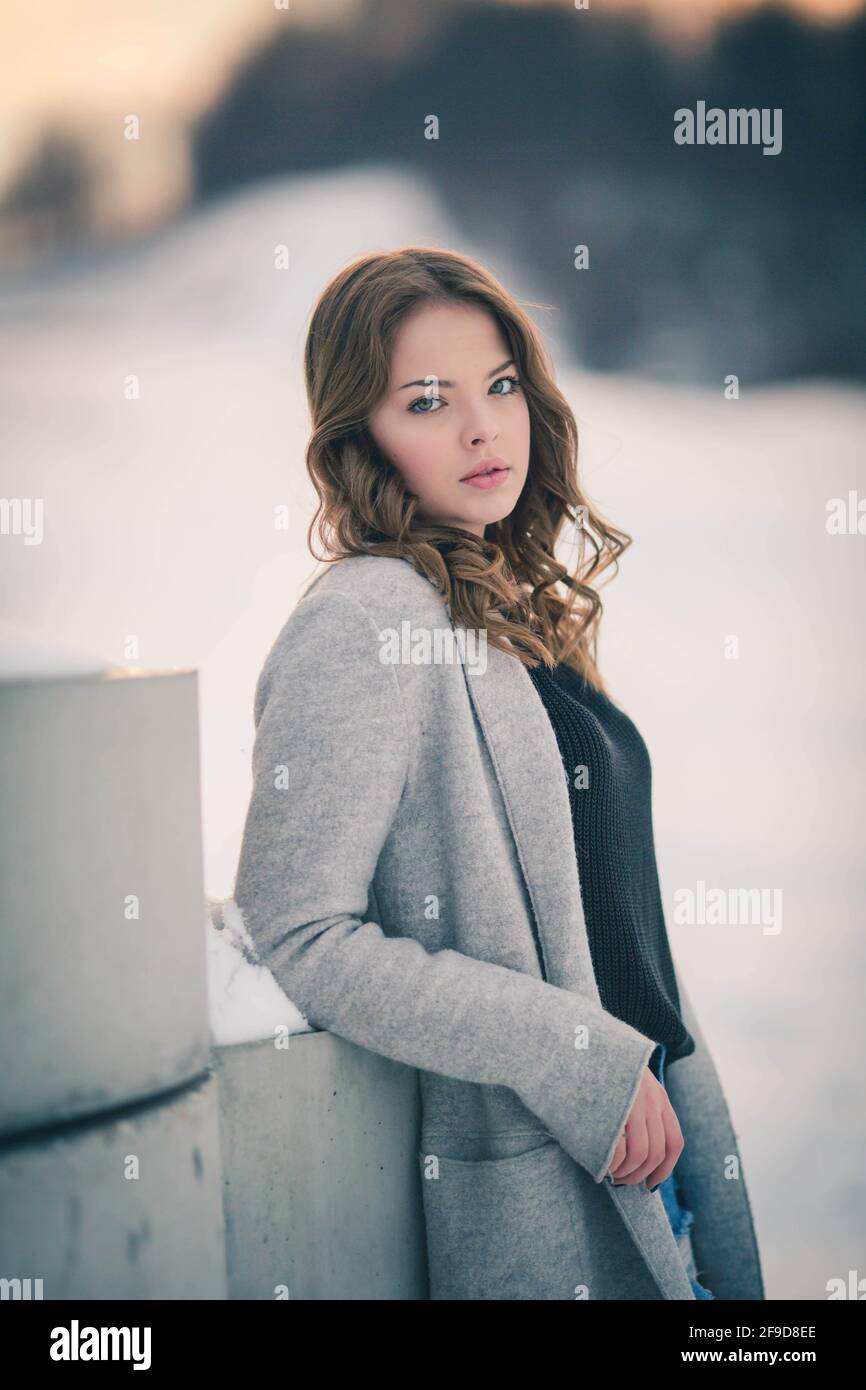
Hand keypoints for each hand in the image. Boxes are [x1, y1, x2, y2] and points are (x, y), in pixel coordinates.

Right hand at [607, 1065, 684, 1188]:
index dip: (664, 1169)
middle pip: (657, 1153)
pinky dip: (614, 1162)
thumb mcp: (632, 1084)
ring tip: (612, 1174)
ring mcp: (633, 1102)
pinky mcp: (612, 1106)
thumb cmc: (605, 1068)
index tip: (651, 1183)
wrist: (584, 1042)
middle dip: (641, 1175)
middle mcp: (651, 1100)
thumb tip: (643, 1152)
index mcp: (659, 1097)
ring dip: (627, 1172)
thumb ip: (642, 1110)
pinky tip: (602, 1162)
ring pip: (640, 1154)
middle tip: (624, 1181)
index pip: (674, 1142)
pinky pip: (619, 1147)